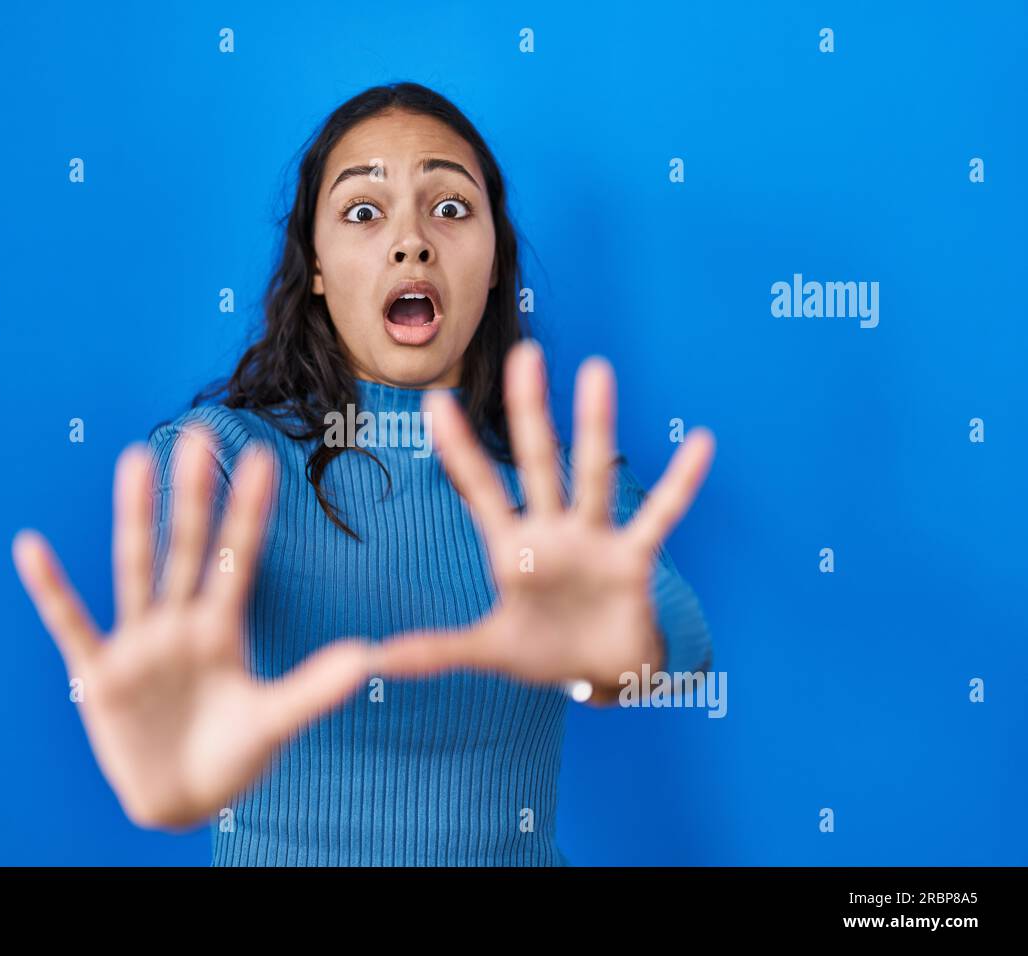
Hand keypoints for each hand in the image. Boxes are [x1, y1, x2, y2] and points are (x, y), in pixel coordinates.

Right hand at [12, 427, 373, 829]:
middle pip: (187, 547)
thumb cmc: (231, 755)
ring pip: (137, 569)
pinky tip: (32, 548)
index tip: (264, 460)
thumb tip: (363, 657)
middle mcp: (179, 623)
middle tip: (199, 433)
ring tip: (135, 459)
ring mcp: (139, 644)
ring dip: (134, 517)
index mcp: (222, 628)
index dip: (249, 513)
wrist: (182, 802)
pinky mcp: (100, 675)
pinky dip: (52, 591)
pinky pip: (72, 625)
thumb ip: (312, 690)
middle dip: (193, 494)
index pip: (237, 558)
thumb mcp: (273, 723)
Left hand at [373, 341, 714, 699]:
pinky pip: (660, 516)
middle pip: (537, 461)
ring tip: (597, 371)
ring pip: (594, 474)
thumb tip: (368, 660)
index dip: (458, 449)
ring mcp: (594, 539)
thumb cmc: (543, 651)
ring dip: (596, 427)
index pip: (478, 487)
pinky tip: (699, 443)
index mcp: (511, 547)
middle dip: (528, 411)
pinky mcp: (633, 560)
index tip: (435, 401)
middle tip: (524, 353)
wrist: (600, 675)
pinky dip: (680, 484)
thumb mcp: (486, 651)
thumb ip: (432, 651)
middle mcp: (551, 530)